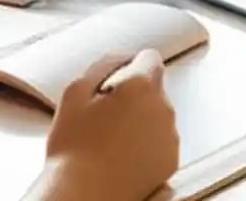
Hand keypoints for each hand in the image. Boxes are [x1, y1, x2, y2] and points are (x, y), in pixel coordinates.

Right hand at [40, 51, 178, 200]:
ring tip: (110, 140)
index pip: (149, 57)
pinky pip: (162, 142)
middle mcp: (163, 109)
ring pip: (158, 116)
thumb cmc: (74, 150)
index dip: (130, 66)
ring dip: (141, 120)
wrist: (83, 195)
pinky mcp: (171, 161)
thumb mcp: (74, 93)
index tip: (118, 78)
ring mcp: (170, 137)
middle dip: (134, 95)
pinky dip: (147, 145)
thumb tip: (118, 58)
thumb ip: (102, 65)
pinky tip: (122, 156)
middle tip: (104, 114)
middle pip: (153, 89)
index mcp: (141, 86)